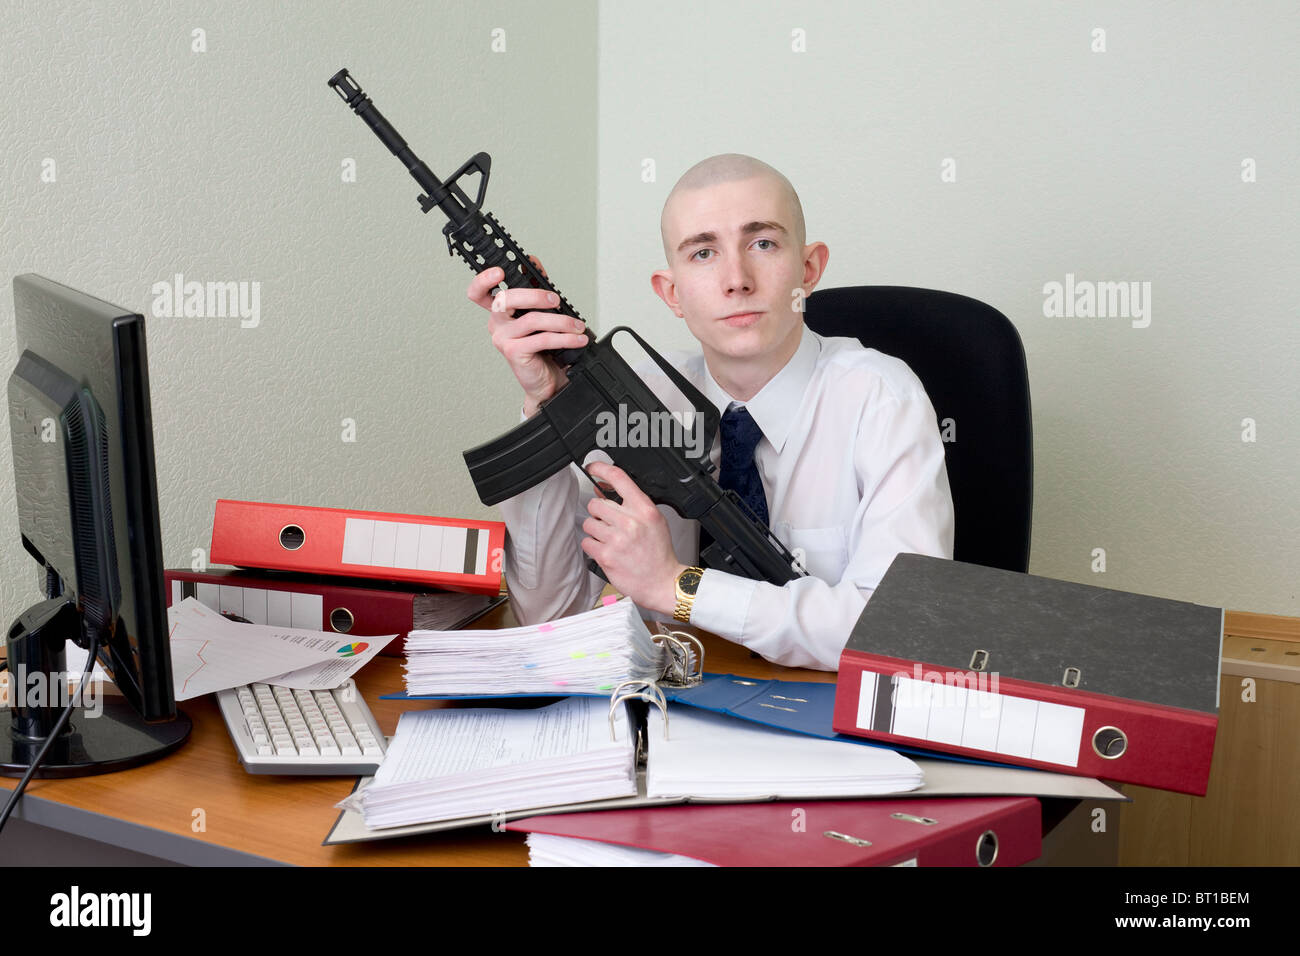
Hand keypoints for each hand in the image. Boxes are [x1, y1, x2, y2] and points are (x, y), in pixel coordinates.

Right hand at [465, 256, 588, 416]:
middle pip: (505, 299)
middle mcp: (497, 324)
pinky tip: (576, 339)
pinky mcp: (513, 352)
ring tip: (577, 326)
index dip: (483, 280)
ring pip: (531, 320)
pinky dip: (564, 338)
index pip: (479, 293)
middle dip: (534, 295)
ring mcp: (503, 339)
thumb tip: (533, 262)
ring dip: (561, 321)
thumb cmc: (544, 348)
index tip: (499, 272)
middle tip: (556, 299)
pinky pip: (541, 339)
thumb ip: (536, 287)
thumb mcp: (542, 314)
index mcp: (500, 312)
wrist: (549, 381)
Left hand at [581, 462, 685, 615]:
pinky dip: (593, 546)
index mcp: (644, 509)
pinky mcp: (606, 555)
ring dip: (595, 531)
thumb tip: (603, 491)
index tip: (592, 467)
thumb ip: (631, 505)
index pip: (619, 478)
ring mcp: (617, 539)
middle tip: (610, 525)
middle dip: (599, 514)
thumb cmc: (658, 553)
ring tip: (610, 540)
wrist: (662, 581)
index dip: (601, 468)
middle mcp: (631, 522)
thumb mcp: (653, 521)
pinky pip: (586, 542)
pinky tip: (607, 551)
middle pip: (596, 504)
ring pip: (589, 523)